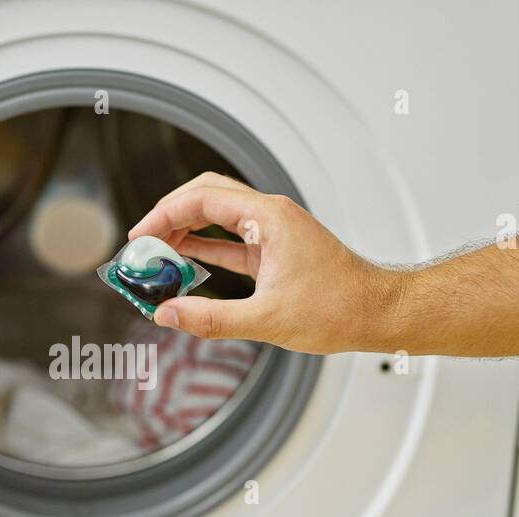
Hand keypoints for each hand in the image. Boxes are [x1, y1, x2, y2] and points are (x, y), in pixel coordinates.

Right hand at [128, 172, 399, 353]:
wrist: (378, 313)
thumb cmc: (339, 309)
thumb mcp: (266, 319)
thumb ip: (210, 318)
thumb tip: (167, 314)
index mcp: (268, 218)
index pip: (201, 199)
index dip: (163, 216)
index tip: (140, 238)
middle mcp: (270, 215)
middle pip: (205, 195)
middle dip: (169, 215)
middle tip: (143, 243)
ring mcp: (273, 229)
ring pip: (216, 214)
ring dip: (185, 230)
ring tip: (157, 254)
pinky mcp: (275, 248)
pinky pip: (230, 237)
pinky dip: (204, 246)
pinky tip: (185, 261)